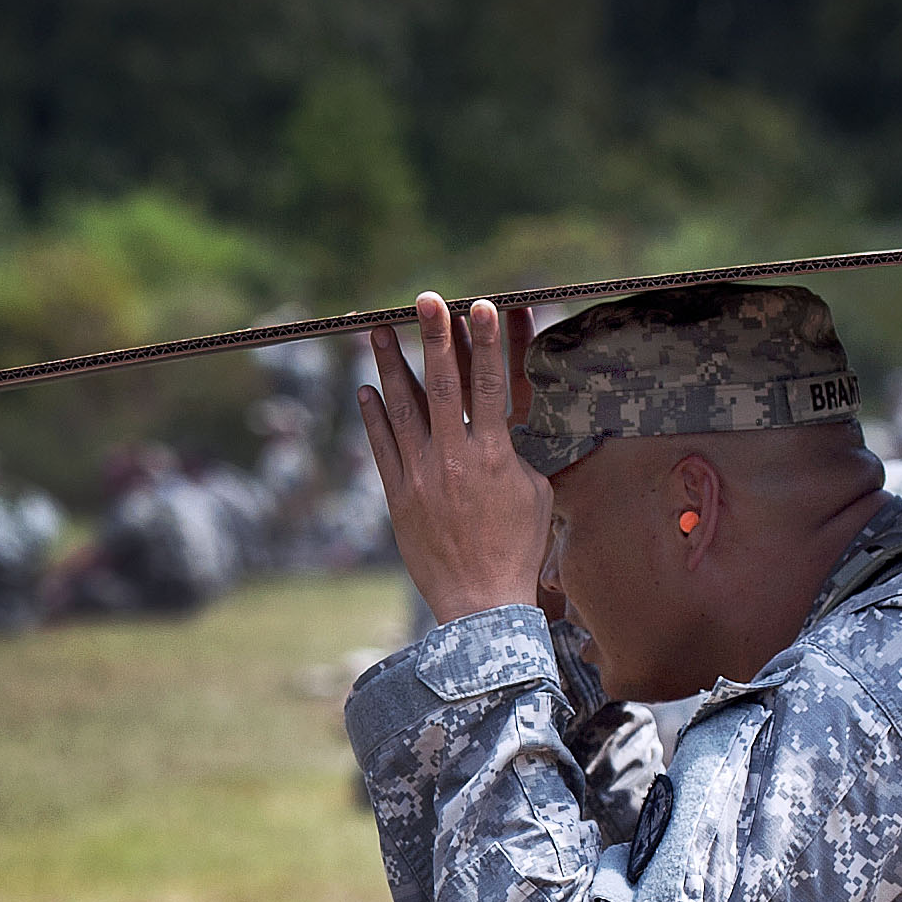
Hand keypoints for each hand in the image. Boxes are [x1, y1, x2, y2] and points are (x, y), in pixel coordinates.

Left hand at [361, 295, 546, 624]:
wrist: (481, 603)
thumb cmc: (518, 549)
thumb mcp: (536, 494)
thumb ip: (516, 452)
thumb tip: (503, 427)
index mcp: (495, 456)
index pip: (491, 386)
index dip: (485, 342)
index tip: (481, 304)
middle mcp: (453, 460)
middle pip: (441, 386)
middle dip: (433, 338)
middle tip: (423, 299)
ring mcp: (421, 477)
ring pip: (401, 410)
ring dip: (387, 365)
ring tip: (375, 330)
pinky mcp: (398, 497)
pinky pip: (381, 448)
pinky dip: (371, 417)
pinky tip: (364, 389)